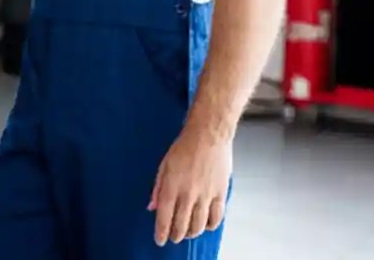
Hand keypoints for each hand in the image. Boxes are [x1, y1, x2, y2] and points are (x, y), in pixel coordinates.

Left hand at [148, 128, 232, 245]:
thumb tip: (152, 207)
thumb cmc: (185, 146)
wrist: (209, 134)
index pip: (165, 218)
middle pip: (182, 225)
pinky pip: (216, 217)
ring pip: (199, 225)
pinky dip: (210, 226)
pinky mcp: (221, 193)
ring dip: (192, 233)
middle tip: (173, 237)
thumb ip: (158, 188)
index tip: (159, 239)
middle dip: (176, 235)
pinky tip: (205, 225)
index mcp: (172, 187)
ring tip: (187, 232)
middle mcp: (189, 194)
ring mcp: (206, 195)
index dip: (161, 232)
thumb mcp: (164, 165)